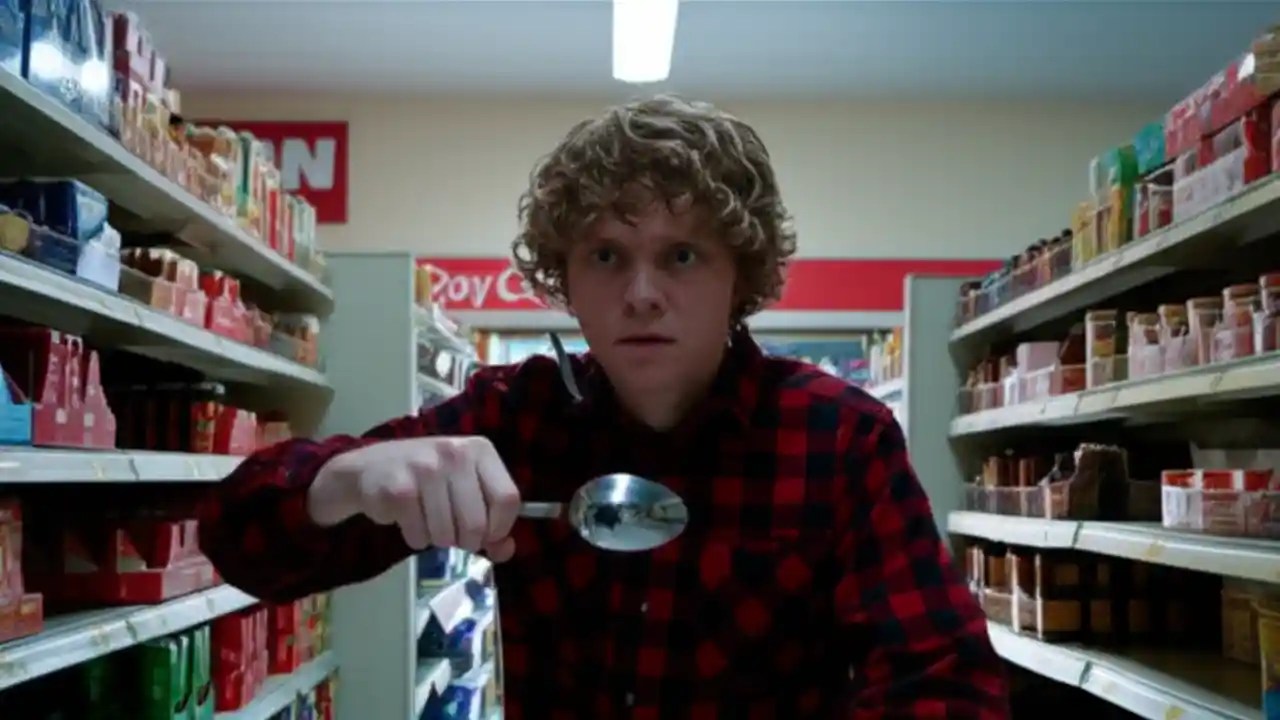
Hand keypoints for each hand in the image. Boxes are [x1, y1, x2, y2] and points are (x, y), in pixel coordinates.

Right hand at [308, 436, 520, 560]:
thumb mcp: (465, 488)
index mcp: (479, 449)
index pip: (507, 499)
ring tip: (428, 523)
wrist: (371, 467)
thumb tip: (505, 550)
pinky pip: (419, 535)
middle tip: (453, 535)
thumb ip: (492, 519)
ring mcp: (425, 468)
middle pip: (477, 523)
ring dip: (438, 541)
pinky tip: (408, 520)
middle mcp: (454, 453)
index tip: (488, 537)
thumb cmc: (429, 480)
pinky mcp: (398, 489)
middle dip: (466, 542)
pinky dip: (416, 538)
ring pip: (447, 534)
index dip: (500, 528)